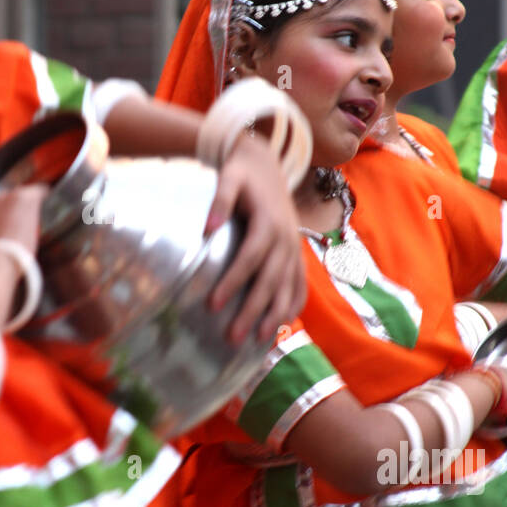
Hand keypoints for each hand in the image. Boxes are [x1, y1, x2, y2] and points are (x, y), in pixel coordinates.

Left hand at [0, 183, 48, 253]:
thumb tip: (27, 221)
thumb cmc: (17, 256)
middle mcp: (5, 195)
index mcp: (25, 198)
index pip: (36, 191)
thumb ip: (31, 221)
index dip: (38, 199)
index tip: (38, 204)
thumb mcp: (34, 236)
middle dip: (13, 208)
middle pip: (12, 197)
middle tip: (15, 227)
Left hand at [205, 135, 306, 343]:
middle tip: (232, 337)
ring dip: (274, 316)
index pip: (250, 258)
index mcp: (269, 222)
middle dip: (252, 310)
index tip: (213, 305)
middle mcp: (286, 239)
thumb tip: (206, 229)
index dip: (233, 282)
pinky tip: (282, 327)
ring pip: (288, 288)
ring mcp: (294, 248)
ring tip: (257, 342)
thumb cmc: (242, 173)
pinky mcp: (296, 254)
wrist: (266, 164)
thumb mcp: (228, 178)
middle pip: (270, 280)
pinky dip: (293, 305)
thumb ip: (219, 201)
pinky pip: (300, 284)